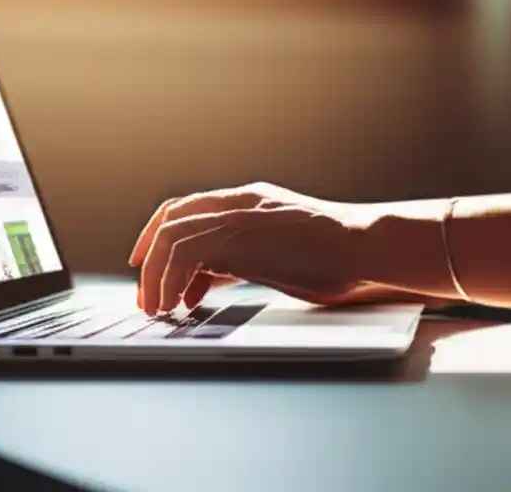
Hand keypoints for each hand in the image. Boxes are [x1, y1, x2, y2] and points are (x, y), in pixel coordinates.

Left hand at [128, 182, 431, 315]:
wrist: (366, 246)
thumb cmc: (334, 256)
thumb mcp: (277, 256)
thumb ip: (239, 261)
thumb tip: (205, 281)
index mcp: (250, 202)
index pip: (188, 209)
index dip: (159, 235)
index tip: (148, 266)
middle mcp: (239, 202)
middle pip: (172, 217)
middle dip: (150, 257)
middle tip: (145, 294)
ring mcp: (239, 214)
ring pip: (172, 235)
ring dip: (157, 275)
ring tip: (157, 308)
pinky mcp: (240, 233)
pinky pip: (185, 251)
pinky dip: (172, 279)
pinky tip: (178, 305)